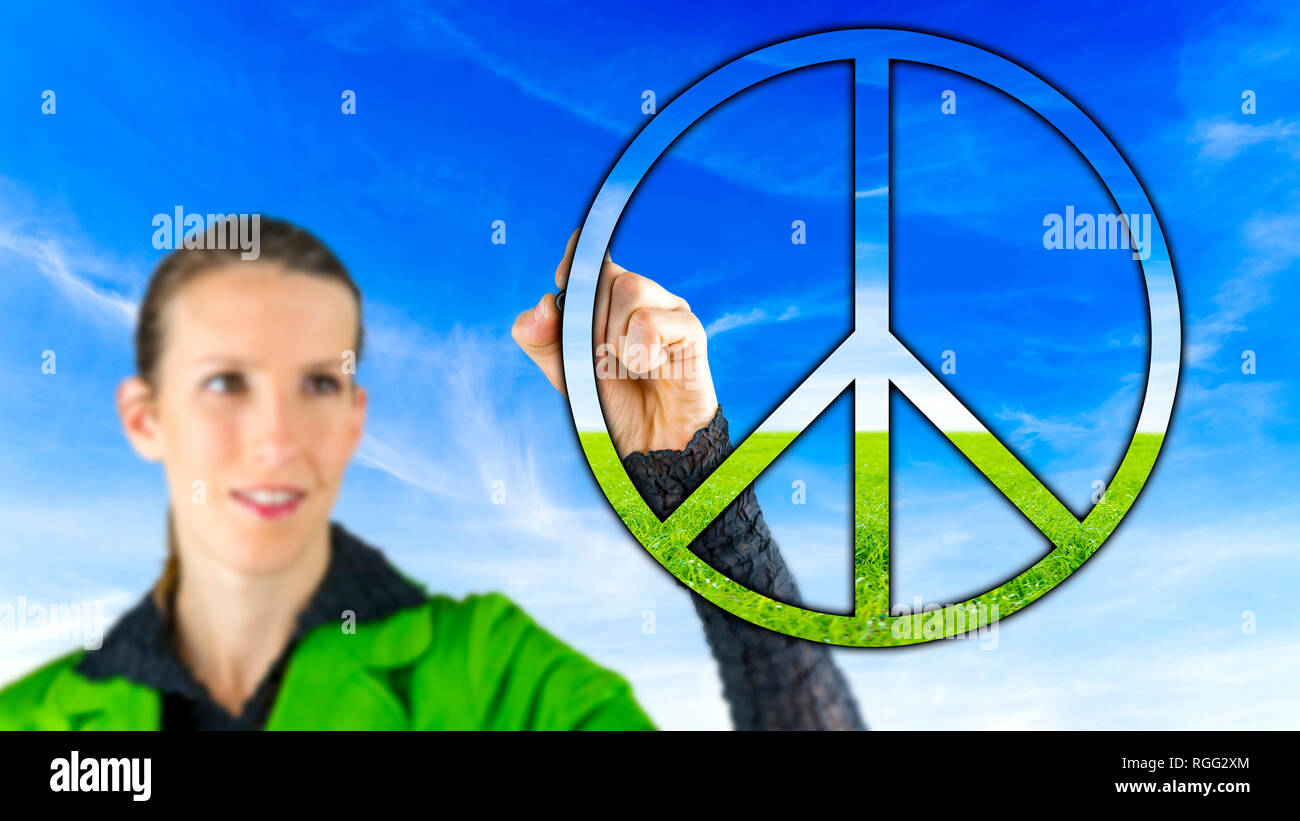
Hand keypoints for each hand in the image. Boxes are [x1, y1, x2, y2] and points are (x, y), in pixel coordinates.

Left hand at [512, 230, 718, 456]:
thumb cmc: (611, 405)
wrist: (646, 447)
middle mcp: (640, 297)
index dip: (572, 264)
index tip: (561, 281)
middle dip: (589, 324)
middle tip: (603, 359)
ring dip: (614, 338)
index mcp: (607, 299)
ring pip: (629, 288)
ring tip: (627, 366)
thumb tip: (545, 304)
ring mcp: (668, 309)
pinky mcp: (690, 330)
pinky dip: (639, 351)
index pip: (587, 257)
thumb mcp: (563, 373)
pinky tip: (650, 368)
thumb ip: (541, 340)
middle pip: (603, 275)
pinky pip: (651, 320)